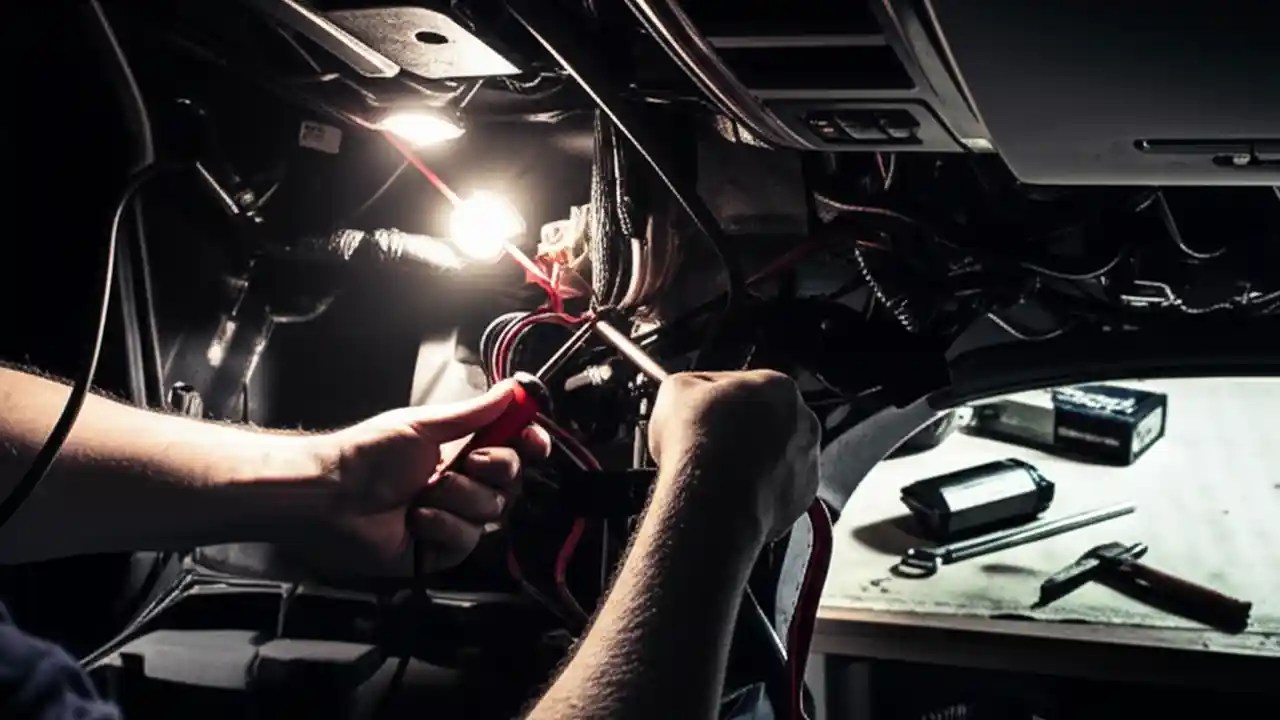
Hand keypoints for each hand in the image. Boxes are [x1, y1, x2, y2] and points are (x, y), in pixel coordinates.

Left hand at [305, 382, 550, 576]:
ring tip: (422, 493)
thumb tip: (510, 389)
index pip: (512, 448)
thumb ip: (473, 413)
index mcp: (460, 448)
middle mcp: (462, 482)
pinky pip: (468, 538)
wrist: (331, 497)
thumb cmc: (370, 454)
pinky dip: (442, 525)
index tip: (534, 442)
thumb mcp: (423, 425)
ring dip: (459, 498)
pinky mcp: (441, 550)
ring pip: (492, 510)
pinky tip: (415, 519)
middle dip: (494, 469)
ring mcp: (454, 517)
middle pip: (512, 479)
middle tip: (465, 462)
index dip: (529, 444)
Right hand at [648, 370, 819, 543]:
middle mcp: (804, 422)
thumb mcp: (676, 390)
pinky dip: (756, 492)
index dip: (716, 400)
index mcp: (779, 387)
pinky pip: (775, 489)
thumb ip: (693, 384)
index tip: (700, 415)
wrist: (712, 504)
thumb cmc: (699, 448)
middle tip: (706, 444)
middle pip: (763, 421)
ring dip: (749, 462)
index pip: (744, 385)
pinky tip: (731, 492)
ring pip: (772, 456)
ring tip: (717, 472)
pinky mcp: (801, 499)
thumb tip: (691, 394)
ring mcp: (806, 463)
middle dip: (738, 431)